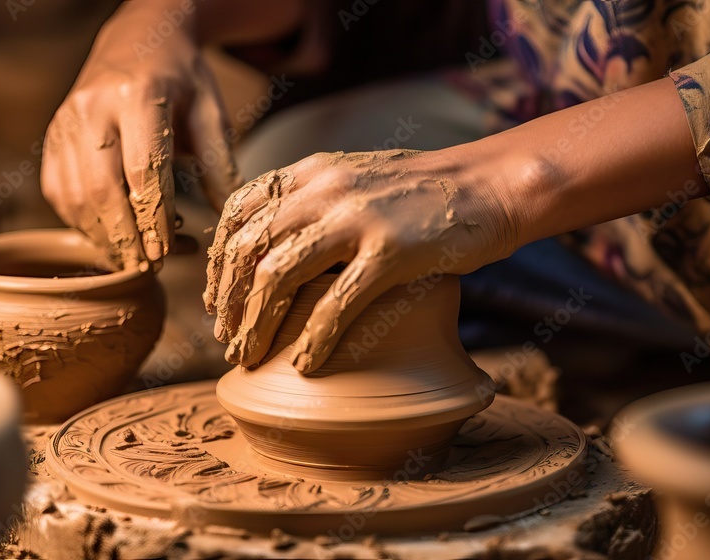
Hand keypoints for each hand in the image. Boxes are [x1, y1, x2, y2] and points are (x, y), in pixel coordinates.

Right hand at [41, 1, 240, 272]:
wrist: (137, 39)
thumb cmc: (181, 79)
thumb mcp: (211, 110)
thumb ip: (220, 165)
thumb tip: (227, 220)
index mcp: (138, 95)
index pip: (142, 171)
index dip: (153, 219)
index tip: (167, 253)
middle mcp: (92, 107)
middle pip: (100, 189)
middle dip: (124, 238)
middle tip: (148, 269)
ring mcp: (64, 122)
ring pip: (73, 196)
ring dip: (102, 238)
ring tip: (134, 259)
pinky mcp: (51, 138)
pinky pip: (57, 192)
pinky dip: (81, 223)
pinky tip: (111, 236)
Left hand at [204, 148, 527, 373]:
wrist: (492, 183)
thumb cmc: (424, 191)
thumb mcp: (357, 178)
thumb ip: (315, 201)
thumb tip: (272, 245)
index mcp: (312, 172)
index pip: (238, 212)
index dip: (218, 261)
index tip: (217, 299)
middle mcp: (325, 190)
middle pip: (247, 248)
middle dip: (227, 301)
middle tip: (226, 339)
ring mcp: (357, 219)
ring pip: (277, 276)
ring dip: (255, 324)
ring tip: (248, 356)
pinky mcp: (392, 251)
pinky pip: (337, 303)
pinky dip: (314, 339)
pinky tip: (307, 366)